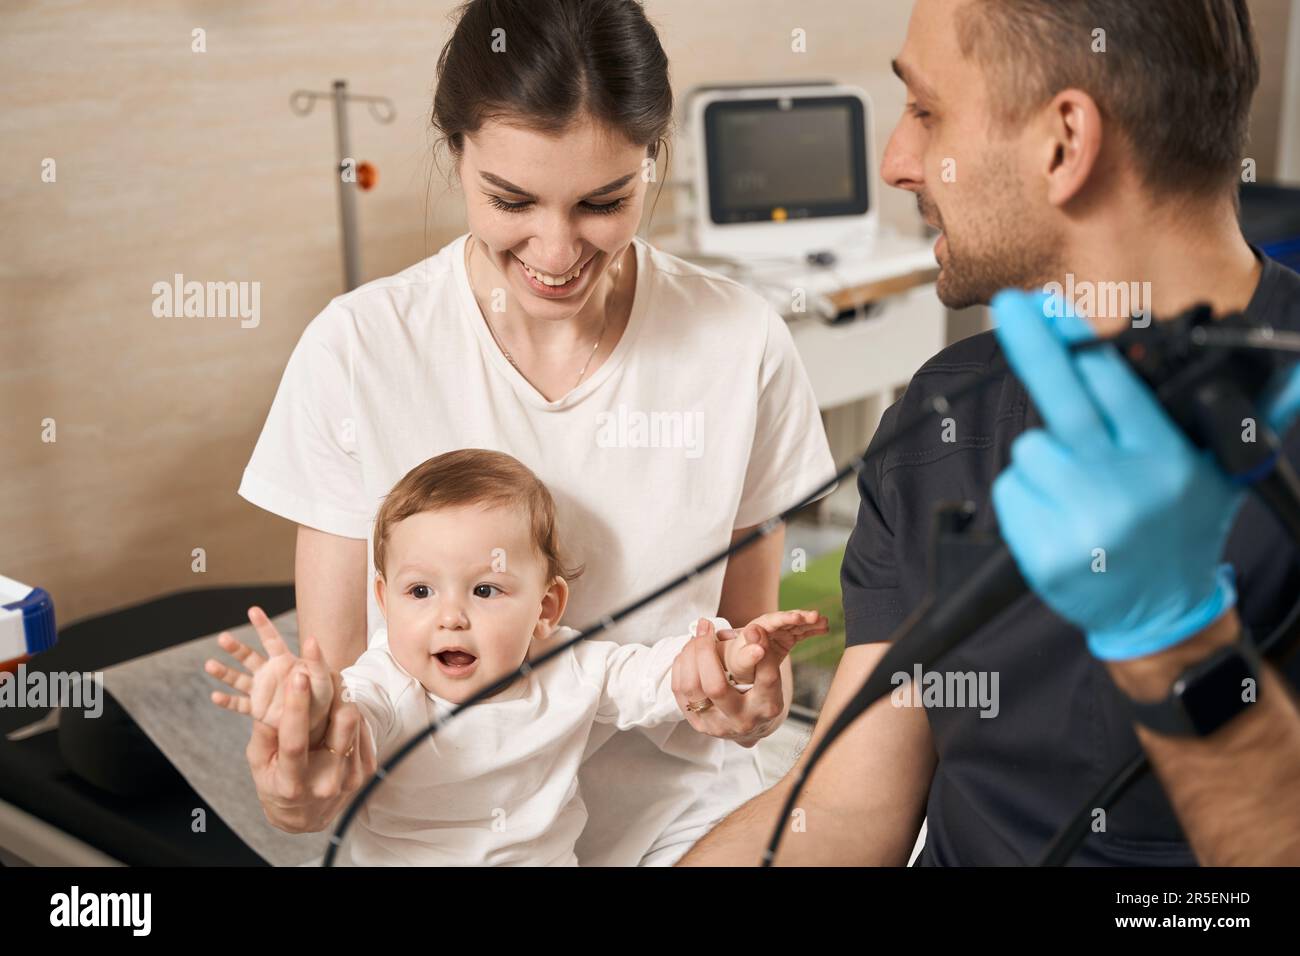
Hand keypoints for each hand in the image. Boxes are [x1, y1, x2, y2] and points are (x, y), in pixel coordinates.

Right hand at [205, 609, 333, 744]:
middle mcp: (268, 672)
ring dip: (223, 672)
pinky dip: (227, 701)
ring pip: (237, 678)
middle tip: (222, 638)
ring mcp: (260, 689)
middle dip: (235, 647)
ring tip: (209, 664)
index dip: (262, 625)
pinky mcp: (256, 708)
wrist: (314, 719)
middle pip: (247, 656)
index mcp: (284, 660)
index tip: (253, 610)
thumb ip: (316, 660)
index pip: (271, 639)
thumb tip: (311, 639)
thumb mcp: (323, 677)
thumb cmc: (320, 694)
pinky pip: (239, 704)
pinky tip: (215, 696)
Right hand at [206, 606, 375, 832]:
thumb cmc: (275, 785)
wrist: (305, 818)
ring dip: (341, 693)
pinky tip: (336, 699)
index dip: (298, 705)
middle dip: (331, 687)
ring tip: (326, 674)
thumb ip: (264, 733)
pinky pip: (362, 728)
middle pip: (340, 724)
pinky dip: (348, 710)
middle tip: (318, 661)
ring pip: (354, 721)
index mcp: (293, 783)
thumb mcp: (259, 764)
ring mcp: (351, 777)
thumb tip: (269, 694)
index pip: (296, 740)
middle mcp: (326, 781)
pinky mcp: (366, 771)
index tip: (298, 673)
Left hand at [672, 611, 825, 746]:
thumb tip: (752, 631)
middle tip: (706, 626)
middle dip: (705, 650)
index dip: (759, 652)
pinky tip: (688, 653)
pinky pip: (679, 691)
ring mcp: (718, 725)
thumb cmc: (759, 691)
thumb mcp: (768, 673)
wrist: (749, 723)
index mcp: (767, 706)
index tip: (752, 629)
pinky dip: (681, 666)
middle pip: (715, 687)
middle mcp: (743, 720)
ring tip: (695, 638)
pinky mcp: (699, 724)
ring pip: (691, 687)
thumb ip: (762, 653)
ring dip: (689, 655)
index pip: (766, 678)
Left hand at [717, 610, 828, 683]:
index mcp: (755, 629)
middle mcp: (768, 627)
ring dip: (810, 622)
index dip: (784, 618)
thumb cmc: (739, 665)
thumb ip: (748, 656)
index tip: (797, 617)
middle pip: (786, 619)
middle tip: (815, 616)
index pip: (771, 621)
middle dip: (801, 617)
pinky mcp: (787, 639)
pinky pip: (801, 633)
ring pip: (796, 624)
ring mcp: (779, 632)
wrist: (743, 669)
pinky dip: (812, 631)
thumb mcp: (741, 663)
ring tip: (824, 621)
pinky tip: (824, 629)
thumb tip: (758, 648)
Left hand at [989, 289, 1272, 659]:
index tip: (1051, 309)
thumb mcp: (1224, 475)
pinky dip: (1025, 494)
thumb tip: (1299, 371)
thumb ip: (1254, 420)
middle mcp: (1125, 489)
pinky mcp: (1044, 552)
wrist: (1160, 613)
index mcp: (1166, 459)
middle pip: (1064, 399)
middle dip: (1034, 344)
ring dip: (1044, 457)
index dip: (1077, 342)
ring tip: (1080, 484)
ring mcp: (1082, 522)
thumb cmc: (1183, 531)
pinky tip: (1058, 512)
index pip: (1112, 384)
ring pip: (1031, 449)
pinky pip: (1011, 491)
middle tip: (1012, 307)